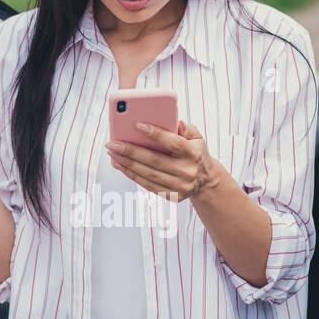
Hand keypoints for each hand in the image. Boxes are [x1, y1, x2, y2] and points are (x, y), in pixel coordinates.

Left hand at [104, 120, 222, 202]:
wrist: (206, 180)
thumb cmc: (195, 153)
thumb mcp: (197, 138)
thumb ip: (187, 128)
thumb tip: (176, 122)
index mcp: (194, 153)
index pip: (173, 143)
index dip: (156, 134)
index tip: (137, 125)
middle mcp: (187, 171)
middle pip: (155, 160)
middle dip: (131, 151)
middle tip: (113, 143)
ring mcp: (180, 186)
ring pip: (148, 174)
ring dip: (127, 164)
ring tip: (112, 153)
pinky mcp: (172, 196)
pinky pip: (148, 185)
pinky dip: (132, 175)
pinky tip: (120, 165)